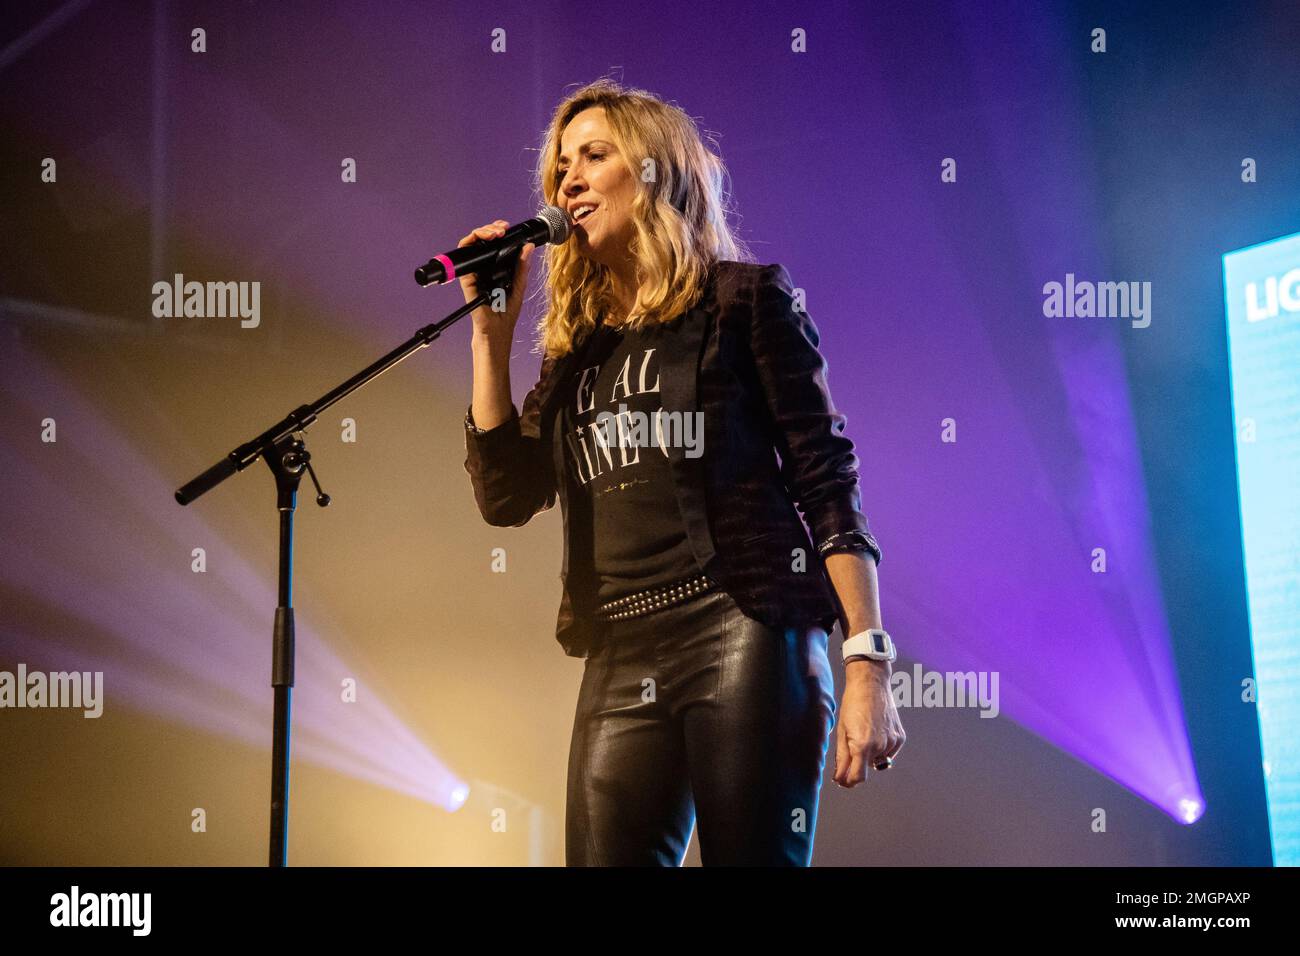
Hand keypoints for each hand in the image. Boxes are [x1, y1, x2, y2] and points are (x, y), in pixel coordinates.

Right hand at [457, 219, 536, 340]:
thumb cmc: (506, 314)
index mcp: (496, 268)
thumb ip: (522, 268)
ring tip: (493, 232)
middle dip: (490, 229)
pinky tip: (480, 241)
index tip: (506, 228)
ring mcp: (474, 273)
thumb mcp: (519, 287)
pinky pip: (463, 259)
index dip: (497, 232)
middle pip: (482, 241)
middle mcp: (483, 268)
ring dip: (481, 233)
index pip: (494, 244)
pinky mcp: (467, 279)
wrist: (495, 331)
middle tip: (501, 228)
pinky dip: (468, 246)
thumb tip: (528, 247)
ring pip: (472, 245)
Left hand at [833, 661, 904, 786]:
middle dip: (857, 763)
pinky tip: (875, 730)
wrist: (871, 684)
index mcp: (863, 746)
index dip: (848, 782)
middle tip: (850, 744)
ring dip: (869, 755)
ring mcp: (893, 742)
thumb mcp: (842, 731)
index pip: (858, 777)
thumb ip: (842, 758)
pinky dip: (881, 747)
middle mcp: (881, 747)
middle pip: (867, 768)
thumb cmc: (852, 705)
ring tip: (863, 732)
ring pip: (878, 760)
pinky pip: (889, 752)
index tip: (842, 780)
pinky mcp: (900, 737)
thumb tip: (840, 778)